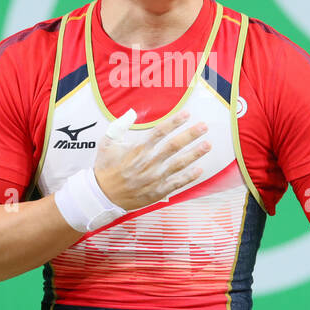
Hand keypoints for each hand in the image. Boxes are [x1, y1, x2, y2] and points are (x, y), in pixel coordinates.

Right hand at [93, 108, 210, 210]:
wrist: (101, 196)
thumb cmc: (105, 168)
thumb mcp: (106, 143)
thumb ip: (119, 126)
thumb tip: (131, 113)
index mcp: (137, 149)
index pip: (160, 132)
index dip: (175, 122)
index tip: (187, 114)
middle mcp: (148, 163)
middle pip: (173, 146)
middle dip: (190, 135)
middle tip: (203, 126)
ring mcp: (154, 178)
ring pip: (179, 164)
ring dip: (194, 154)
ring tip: (207, 145)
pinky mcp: (157, 192)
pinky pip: (176, 183)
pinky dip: (189, 177)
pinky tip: (199, 170)